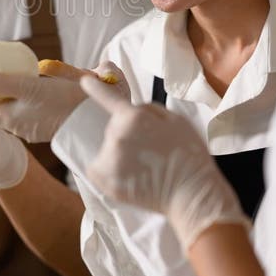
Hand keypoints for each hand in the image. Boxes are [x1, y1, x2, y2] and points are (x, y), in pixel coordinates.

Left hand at [0, 61, 120, 142]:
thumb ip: (0, 81)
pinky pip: (14, 109)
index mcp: (9, 120)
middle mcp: (15, 125)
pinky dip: (2, 98)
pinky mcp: (42, 120)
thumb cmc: (67, 102)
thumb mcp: (31, 88)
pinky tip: (5, 85)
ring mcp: (29, 124)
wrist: (100, 122)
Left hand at [80, 76, 249, 248]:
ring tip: (144, 169)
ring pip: (108, 150)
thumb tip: (134, 109)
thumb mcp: (177, 121)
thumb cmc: (190, 156)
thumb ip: (150, 110)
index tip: (84, 81)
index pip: (108, 98)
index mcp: (133, 117)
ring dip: (120, 155)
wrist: (191, 195)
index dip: (95, 88)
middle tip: (151, 151)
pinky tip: (130, 179)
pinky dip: (109, 173)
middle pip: (114, 129)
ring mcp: (109, 159)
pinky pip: (99, 170)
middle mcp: (116, 135)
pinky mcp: (105, 182)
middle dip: (128, 135)